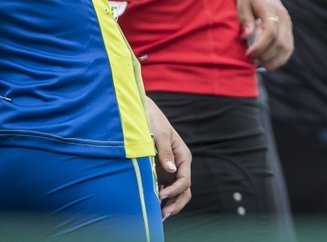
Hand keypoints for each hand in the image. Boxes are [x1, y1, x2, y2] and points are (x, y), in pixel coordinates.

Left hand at [145, 97, 191, 218]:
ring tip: (158, 214)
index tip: (161, 195)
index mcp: (183, 156)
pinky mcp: (159, 172)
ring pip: (175, 192)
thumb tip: (171, 170)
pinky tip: (151, 204)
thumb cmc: (153, 120)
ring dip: (169, 203)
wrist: (142, 112)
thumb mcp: (159, 134)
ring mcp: (169, 170)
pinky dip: (160, 198)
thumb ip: (165, 152)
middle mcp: (178, 165)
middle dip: (176, 202)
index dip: (175, 190)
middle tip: (163, 213)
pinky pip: (163, 188)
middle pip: (184, 190)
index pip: (185, 180)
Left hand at [237, 0, 293, 69]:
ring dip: (273, 60)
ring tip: (258, 62)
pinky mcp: (288, 29)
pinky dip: (279, 58)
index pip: (271, 32)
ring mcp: (288, 23)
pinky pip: (288, 48)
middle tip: (250, 59)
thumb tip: (246, 36)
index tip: (247, 54)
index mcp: (270, 8)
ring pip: (287, 48)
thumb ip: (245, 20)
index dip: (260, 46)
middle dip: (265, 56)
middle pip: (280, 43)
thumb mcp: (240, 3)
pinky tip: (266, 61)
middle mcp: (283, 16)